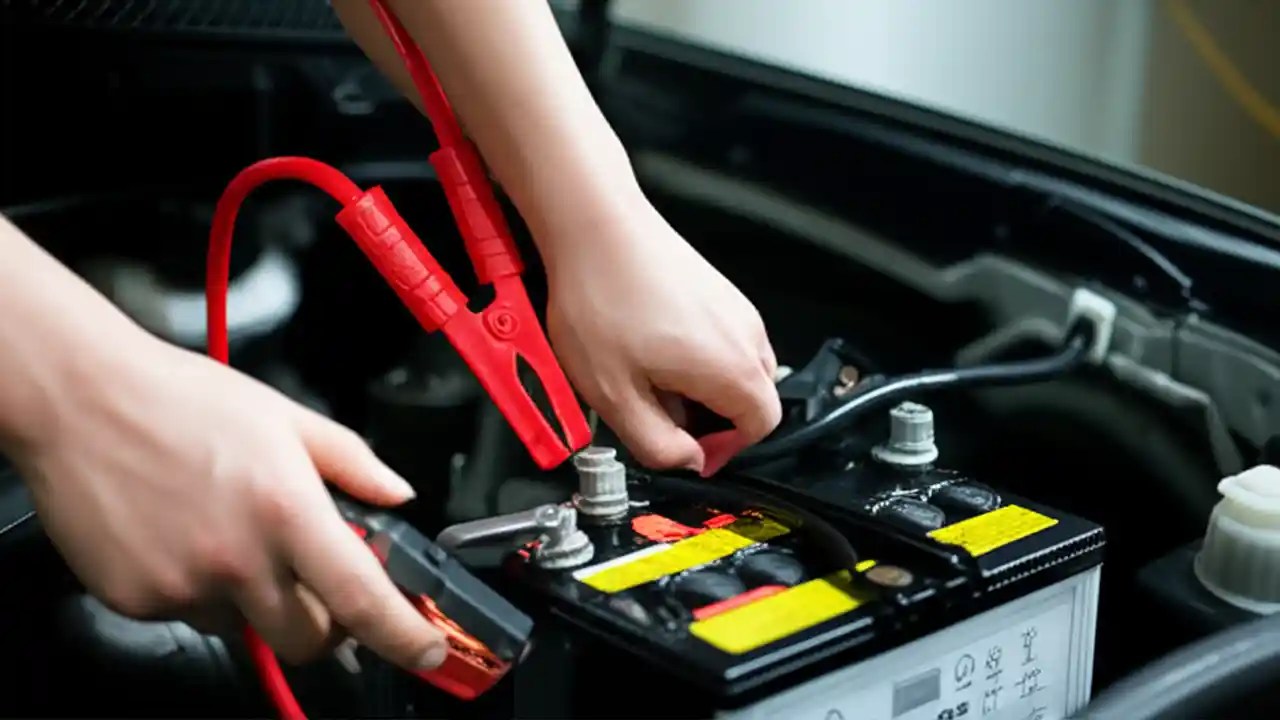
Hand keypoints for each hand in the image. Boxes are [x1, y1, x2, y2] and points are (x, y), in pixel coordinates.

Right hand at [12, 332, 445, 669]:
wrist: (83, 401)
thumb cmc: (184, 401)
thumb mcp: (289, 418)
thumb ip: (353, 464)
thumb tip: (396, 495)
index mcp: (287, 511)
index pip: (363, 599)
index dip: (403, 635)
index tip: (426, 649)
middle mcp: (238, 560)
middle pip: (308, 639)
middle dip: (326, 621)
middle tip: (314, 577)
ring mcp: (184, 587)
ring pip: (247, 626)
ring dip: (256, 598)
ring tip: (230, 532)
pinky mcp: (138, 600)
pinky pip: (193, 615)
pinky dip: (202, 589)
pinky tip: (187, 535)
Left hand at [543, 198, 781, 473]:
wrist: (595, 225)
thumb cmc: (602, 298)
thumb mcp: (615, 396)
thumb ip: (657, 444)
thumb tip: (683, 463)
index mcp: (731, 368)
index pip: (762, 427)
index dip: (727, 450)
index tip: (690, 451)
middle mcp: (746, 334)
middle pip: (754, 398)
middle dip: (715, 420)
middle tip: (665, 419)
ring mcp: (734, 307)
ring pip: (738, 368)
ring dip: (704, 388)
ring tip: (652, 381)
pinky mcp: (717, 289)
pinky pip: (724, 339)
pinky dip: (699, 357)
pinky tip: (652, 349)